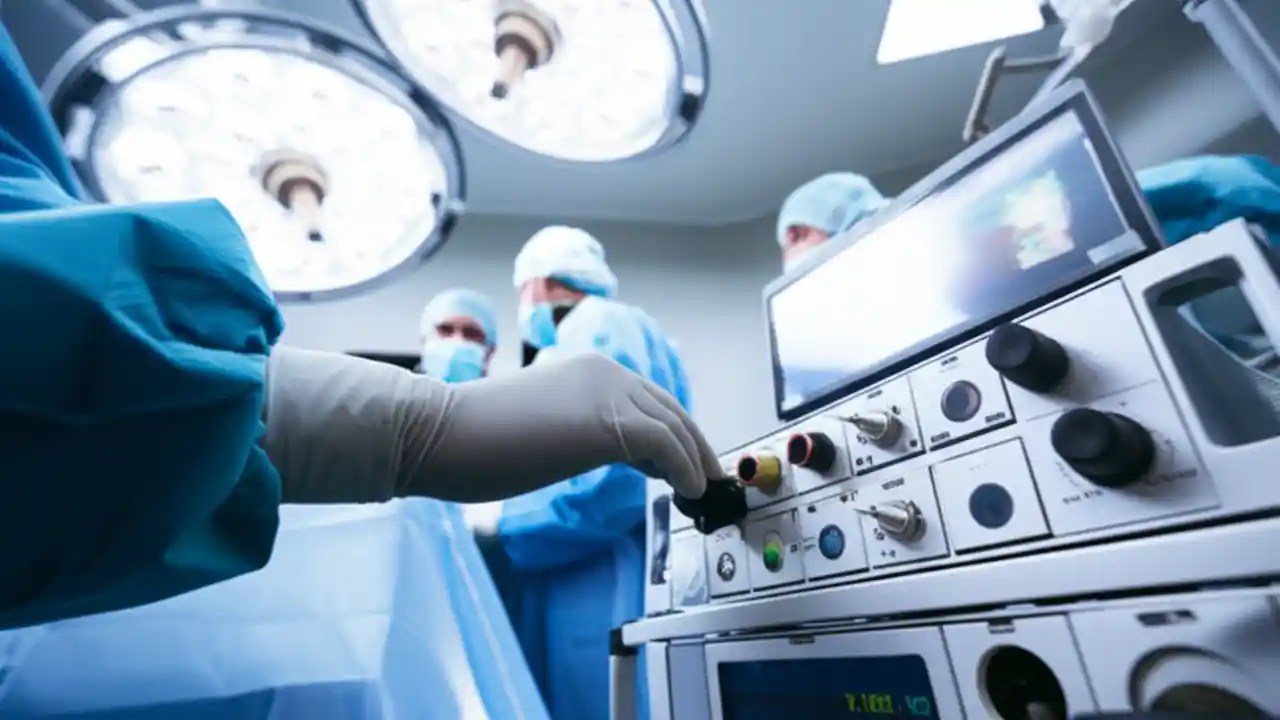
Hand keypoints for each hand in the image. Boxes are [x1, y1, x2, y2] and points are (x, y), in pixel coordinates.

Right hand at [264, 347, 716, 503]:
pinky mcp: (608, 423)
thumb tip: (611, 453)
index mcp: (586, 368)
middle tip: (711, 479)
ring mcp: (607, 392)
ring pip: (675, 426)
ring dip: (697, 461)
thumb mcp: (540, 426)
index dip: (674, 432)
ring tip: (704, 491)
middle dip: (696, 445)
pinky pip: (666, 448)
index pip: (647, 398)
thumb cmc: (470, 440)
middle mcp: (604, 370)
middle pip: (671, 408)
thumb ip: (578, 431)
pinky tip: (688, 492)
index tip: (686, 465)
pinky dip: (686, 470)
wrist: (436, 434)